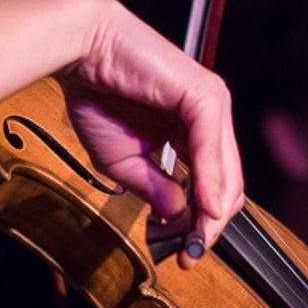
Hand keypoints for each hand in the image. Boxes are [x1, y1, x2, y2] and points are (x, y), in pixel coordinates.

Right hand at [61, 0, 244, 264]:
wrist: (81, 54)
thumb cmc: (97, 96)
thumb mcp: (123, 160)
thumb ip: (152, 187)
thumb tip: (178, 217)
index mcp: (192, 132)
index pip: (212, 187)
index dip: (201, 223)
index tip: (185, 253)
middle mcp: (208, 119)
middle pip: (226, 185)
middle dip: (209, 224)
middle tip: (189, 252)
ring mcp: (211, 105)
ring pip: (226, 172)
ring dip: (211, 211)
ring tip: (194, 238)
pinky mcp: (204, 95)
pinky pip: (212, 147)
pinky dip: (208, 181)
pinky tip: (202, 207)